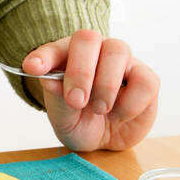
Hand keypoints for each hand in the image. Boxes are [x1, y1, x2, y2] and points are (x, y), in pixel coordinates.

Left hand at [21, 29, 159, 151]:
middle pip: (88, 39)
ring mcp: (123, 61)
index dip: (44, 56)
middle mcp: (96, 51)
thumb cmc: (80, 122)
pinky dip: (129, 104)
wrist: (106, 141)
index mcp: (67, 57)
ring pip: (118, 51)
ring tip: (99, 109)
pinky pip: (143, 81)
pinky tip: (119, 115)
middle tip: (76, 101)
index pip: (54, 49)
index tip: (32, 68)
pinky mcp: (146, 79)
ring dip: (105, 85)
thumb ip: (57, 99)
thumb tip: (50, 80)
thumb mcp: (63, 119)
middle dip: (80, 71)